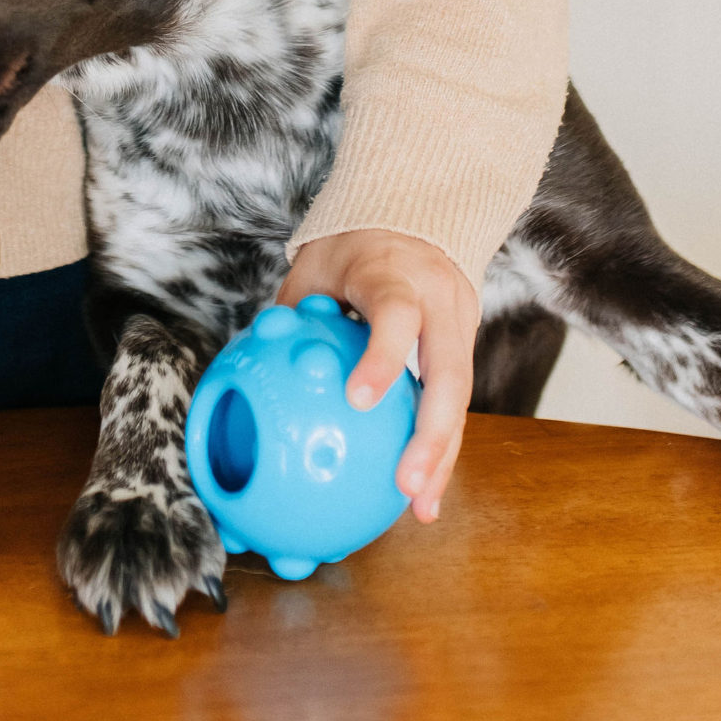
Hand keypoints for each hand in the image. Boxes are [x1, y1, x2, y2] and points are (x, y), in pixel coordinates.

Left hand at [278, 230, 478, 523]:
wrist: (424, 211)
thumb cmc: (356, 241)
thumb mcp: (316, 261)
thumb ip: (293, 308)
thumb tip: (251, 362)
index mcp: (395, 275)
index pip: (395, 316)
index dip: (382, 358)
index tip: (357, 400)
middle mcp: (439, 300)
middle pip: (448, 373)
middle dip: (431, 434)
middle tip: (406, 484)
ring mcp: (462, 322)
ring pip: (461, 396)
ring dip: (444, 454)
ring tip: (421, 509)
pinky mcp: (468, 342)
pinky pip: (458, 399)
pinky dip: (443, 445)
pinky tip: (422, 492)